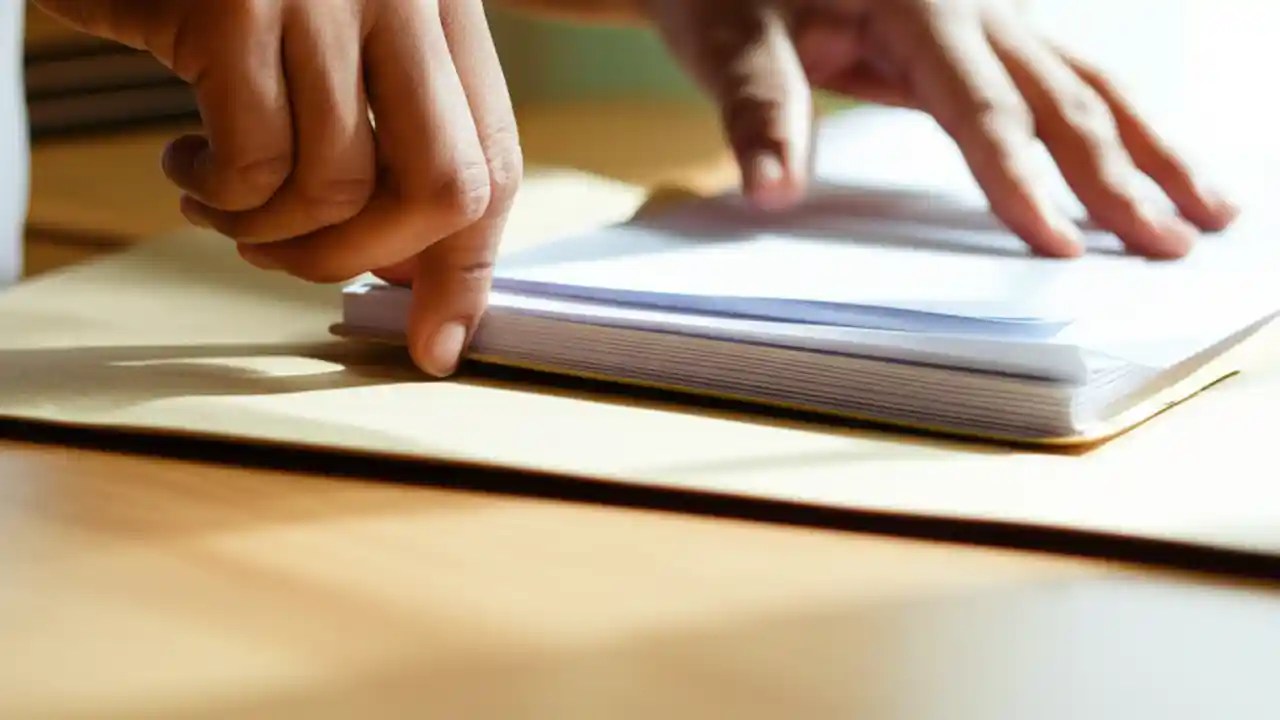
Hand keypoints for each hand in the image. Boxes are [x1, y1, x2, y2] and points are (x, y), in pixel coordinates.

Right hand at [36, 0, 521, 375]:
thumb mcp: (338, 47)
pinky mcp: (237, 6)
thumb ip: (393, 144)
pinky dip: (218, 196)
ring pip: (341, 190)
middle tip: (297, 260)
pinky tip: (187, 164)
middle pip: (444, 189)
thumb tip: (414, 278)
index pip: (494, 162)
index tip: (436, 342)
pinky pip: (255, 167)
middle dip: (371, 258)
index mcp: (446, 5)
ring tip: (223, 205)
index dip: (468, 269)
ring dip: (272, 233)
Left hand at [649, 0, 1238, 257]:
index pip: (981, 104)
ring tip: (1211, 208)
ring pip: (1084, 82)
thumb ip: (758, 109)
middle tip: (1174, 246)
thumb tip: (772, 194)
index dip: (1021, 178)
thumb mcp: (729, 38)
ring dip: (1148, 147)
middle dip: (1120, 175)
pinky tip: (1144, 165)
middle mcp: (969, 3)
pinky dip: (1108, 128)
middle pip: (1061, 94)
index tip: (1058, 246)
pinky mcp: (978, 41)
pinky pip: (1060, 83)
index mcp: (917, 0)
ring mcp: (983, 18)